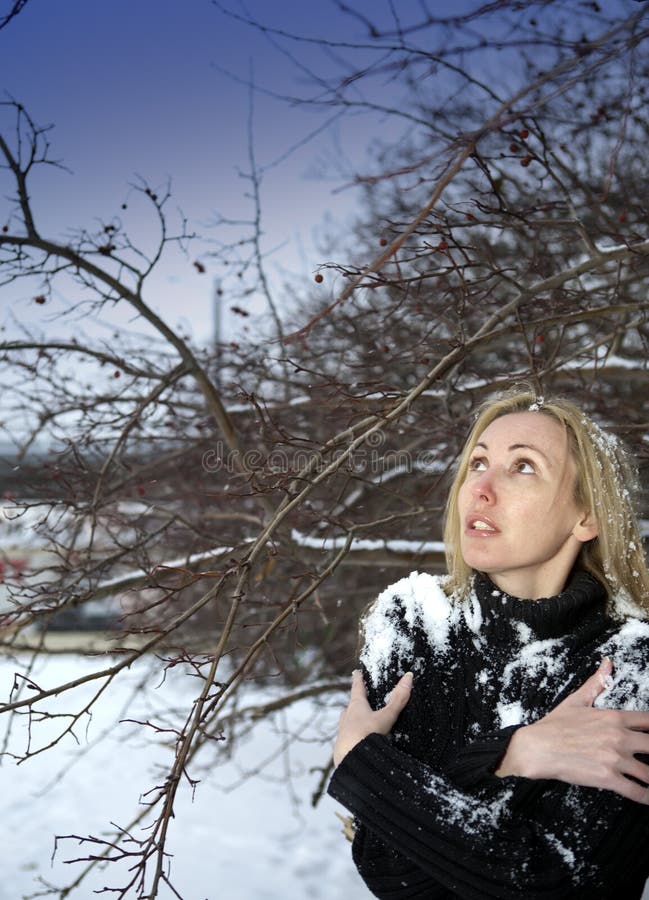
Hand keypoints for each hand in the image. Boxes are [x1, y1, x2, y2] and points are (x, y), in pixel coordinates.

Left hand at [333, 670, 412, 766]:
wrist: (353, 761)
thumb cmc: (368, 734)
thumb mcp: (386, 717)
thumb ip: (398, 699)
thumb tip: (409, 676)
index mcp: (356, 706)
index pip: (357, 688)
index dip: (358, 680)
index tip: (355, 672)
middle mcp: (347, 717)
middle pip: (350, 706)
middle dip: (355, 702)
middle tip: (358, 699)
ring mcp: (343, 732)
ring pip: (347, 722)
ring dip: (353, 720)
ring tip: (359, 721)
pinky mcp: (342, 747)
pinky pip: (348, 738)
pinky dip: (354, 736)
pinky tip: (358, 742)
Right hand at [496, 657, 648, 802]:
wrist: (538, 747)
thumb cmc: (555, 725)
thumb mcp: (577, 700)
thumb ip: (597, 682)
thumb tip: (608, 663)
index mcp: (614, 717)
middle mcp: (619, 737)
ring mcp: (614, 758)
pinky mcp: (608, 778)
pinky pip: (636, 791)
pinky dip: (646, 796)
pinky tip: (648, 797)